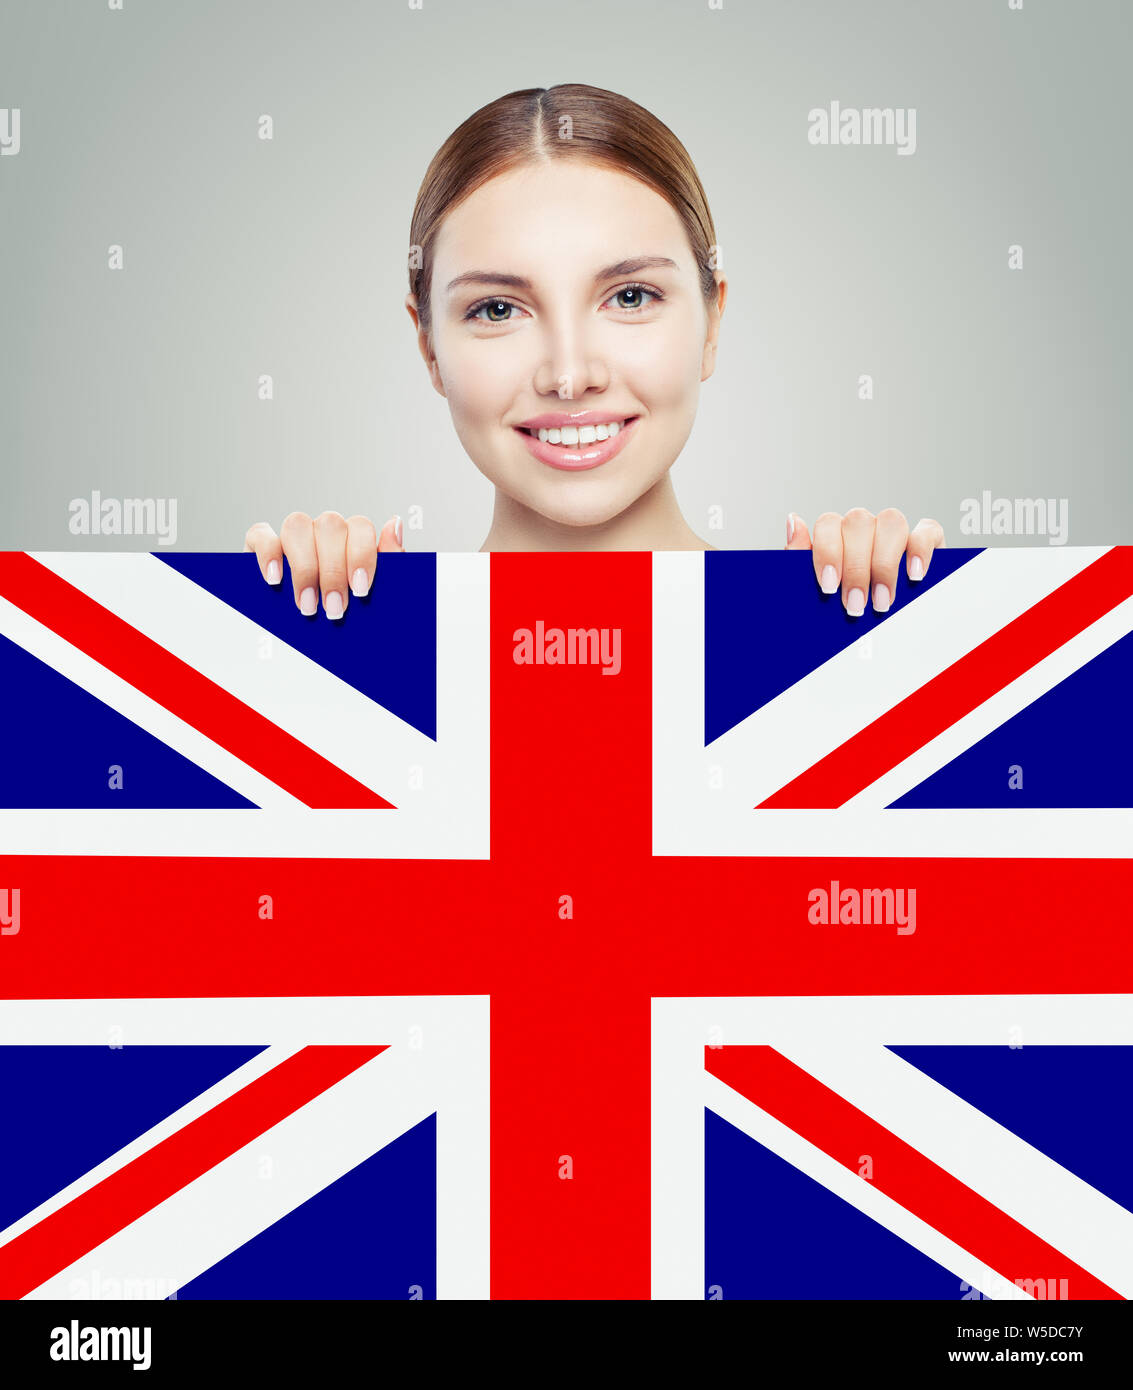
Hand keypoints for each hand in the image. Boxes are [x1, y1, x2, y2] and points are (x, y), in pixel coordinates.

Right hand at [243, 511, 404, 617]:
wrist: (322, 643)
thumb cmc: (354, 617)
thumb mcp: (378, 596)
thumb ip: (390, 562)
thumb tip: (394, 524)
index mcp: (354, 539)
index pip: (360, 526)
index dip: (361, 554)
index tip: (360, 590)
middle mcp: (324, 532)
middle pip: (330, 525)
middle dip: (333, 570)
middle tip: (334, 609)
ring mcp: (294, 536)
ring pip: (297, 525)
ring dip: (304, 567)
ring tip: (308, 606)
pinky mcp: (261, 545)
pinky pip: (260, 534)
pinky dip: (268, 554)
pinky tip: (275, 580)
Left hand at [785, 508, 944, 615]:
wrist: (871, 640)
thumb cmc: (836, 609)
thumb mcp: (812, 590)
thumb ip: (799, 558)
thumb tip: (794, 522)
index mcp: (834, 535)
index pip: (828, 523)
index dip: (828, 552)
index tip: (829, 586)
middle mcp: (863, 528)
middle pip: (858, 521)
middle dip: (856, 567)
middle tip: (855, 605)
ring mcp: (893, 532)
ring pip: (891, 521)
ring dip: (885, 564)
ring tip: (881, 602)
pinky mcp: (925, 541)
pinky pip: (927, 530)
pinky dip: (920, 550)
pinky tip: (913, 575)